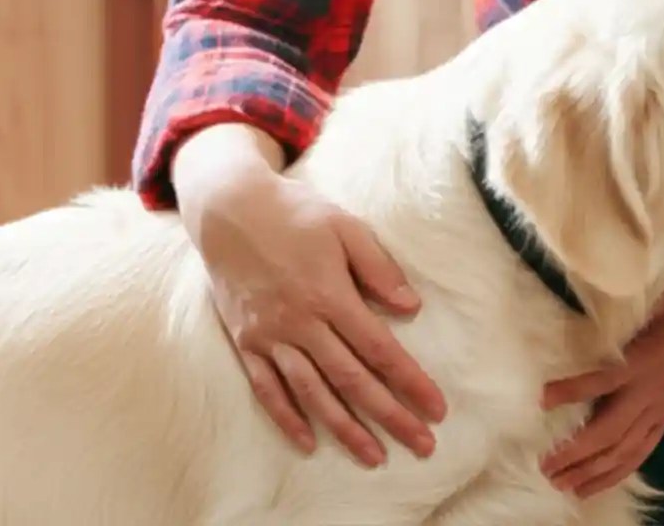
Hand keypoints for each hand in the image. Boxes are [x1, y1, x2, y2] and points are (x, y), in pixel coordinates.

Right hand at [174, 124, 447, 467]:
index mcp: (329, 294)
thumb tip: (411, 306)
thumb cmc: (294, 213)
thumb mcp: (344, 226)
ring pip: (311, 392)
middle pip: (351, 379)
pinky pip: (267, 388)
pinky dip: (287, 418)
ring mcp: (269, 335)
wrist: (227, 208)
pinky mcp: (245, 341)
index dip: (410, 382)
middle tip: (422, 444)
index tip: (436, 408)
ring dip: (344, 428)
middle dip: (390, 415)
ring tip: (374, 456)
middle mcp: (299, 322)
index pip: (379, 349)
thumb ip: (378, 267)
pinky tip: (309, 442)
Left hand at [540, 268, 663, 498]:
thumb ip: (624, 307)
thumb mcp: (657, 293)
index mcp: (646, 359)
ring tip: (563, 486)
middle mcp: (653, 390)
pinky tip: (600, 481)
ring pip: (626, 450)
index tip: (541, 400)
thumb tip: (588, 301)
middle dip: (575, 453)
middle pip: (609, 431)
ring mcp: (663, 406)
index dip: (572, 391)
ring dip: (593, 471)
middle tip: (543, 467)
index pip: (603, 380)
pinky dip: (621, 469)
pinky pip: (644, 449)